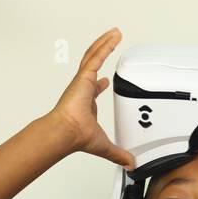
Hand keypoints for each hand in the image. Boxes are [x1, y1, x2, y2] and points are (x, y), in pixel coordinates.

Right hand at [47, 28, 135, 169]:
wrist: (67, 131)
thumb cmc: (77, 136)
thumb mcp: (105, 145)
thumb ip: (118, 154)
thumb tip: (130, 164)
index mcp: (85, 102)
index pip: (93, 89)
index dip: (99, 84)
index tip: (104, 80)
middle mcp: (83, 88)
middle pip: (93, 65)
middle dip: (102, 53)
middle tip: (110, 43)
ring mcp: (82, 80)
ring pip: (94, 56)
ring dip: (104, 43)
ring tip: (114, 33)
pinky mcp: (84, 75)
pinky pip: (96, 56)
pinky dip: (105, 45)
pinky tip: (114, 37)